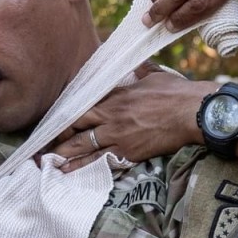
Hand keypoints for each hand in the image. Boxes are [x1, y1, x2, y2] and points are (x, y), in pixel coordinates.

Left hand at [48, 69, 213, 171]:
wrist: (193, 113)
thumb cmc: (176, 93)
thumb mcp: (154, 76)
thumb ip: (139, 73)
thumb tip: (136, 64)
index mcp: (116, 96)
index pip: (82, 105)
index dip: (66, 114)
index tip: (55, 120)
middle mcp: (112, 116)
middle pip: (76, 126)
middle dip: (58, 135)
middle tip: (43, 143)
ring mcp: (119, 136)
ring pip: (83, 146)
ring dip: (63, 154)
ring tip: (48, 160)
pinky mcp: (129, 153)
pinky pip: (100, 161)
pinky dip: (82, 167)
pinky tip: (68, 173)